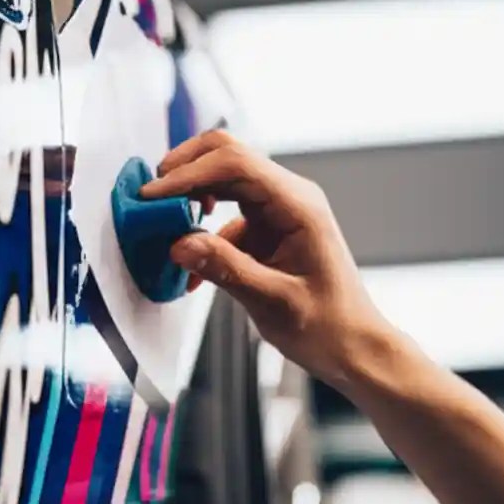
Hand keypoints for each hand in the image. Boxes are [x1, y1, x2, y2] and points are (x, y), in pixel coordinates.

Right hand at [141, 130, 392, 385]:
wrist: (353, 346)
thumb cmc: (328, 327)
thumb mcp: (273, 301)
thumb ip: (226, 269)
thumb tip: (179, 244)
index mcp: (298, 204)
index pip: (235, 163)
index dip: (188, 174)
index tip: (152, 197)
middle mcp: (288, 198)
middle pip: (226, 157)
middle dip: (184, 171)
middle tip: (149, 199)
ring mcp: (278, 212)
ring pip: (222, 183)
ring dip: (189, 201)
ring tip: (160, 227)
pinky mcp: (267, 231)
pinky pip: (225, 219)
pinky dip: (201, 237)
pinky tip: (190, 271)